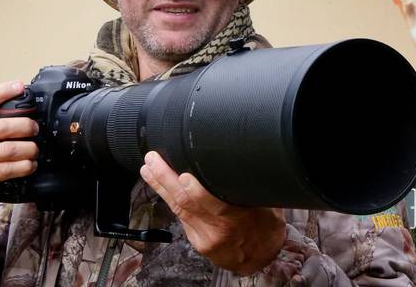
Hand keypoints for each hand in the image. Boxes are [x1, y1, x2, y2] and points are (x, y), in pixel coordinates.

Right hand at [0, 81, 39, 221]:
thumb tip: (3, 90)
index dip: (3, 91)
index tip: (20, 86)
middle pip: (4, 127)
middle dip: (26, 126)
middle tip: (35, 128)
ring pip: (10, 149)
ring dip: (29, 149)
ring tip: (35, 149)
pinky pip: (10, 169)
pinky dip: (25, 166)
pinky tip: (30, 164)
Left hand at [140, 151, 286, 274]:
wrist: (262, 257)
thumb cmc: (266, 225)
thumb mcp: (267, 203)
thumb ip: (248, 186)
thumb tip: (236, 159)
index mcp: (240, 218)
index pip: (215, 205)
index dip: (196, 191)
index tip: (183, 175)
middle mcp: (220, 230)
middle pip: (187, 204)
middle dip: (166, 179)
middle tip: (154, 160)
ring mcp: (205, 238)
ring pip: (178, 210)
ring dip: (161, 187)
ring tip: (148, 169)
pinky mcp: (198, 242)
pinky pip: (181, 218)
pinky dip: (170, 200)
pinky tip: (160, 187)